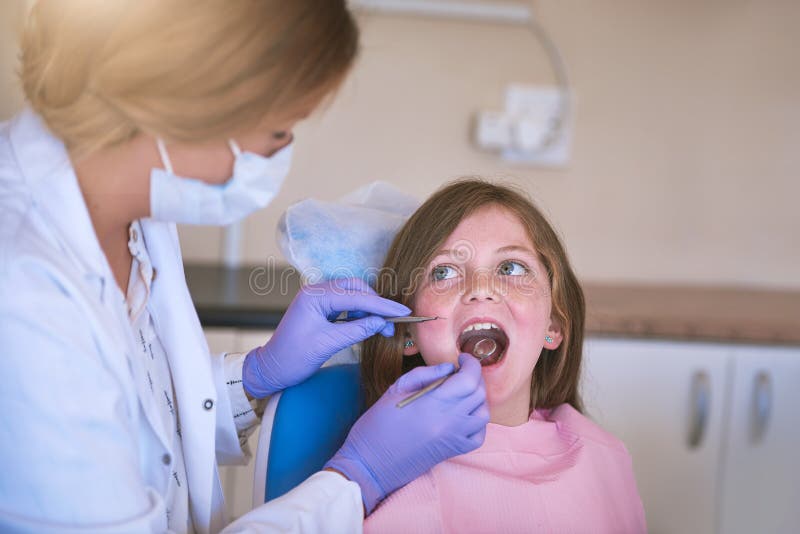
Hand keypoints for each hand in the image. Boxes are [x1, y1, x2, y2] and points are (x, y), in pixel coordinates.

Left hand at [242, 278, 409, 397]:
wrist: (271, 369)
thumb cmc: (294, 358)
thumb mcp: (328, 344)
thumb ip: (357, 331)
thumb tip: (383, 324)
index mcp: (315, 296)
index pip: (356, 297)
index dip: (382, 306)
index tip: (402, 313)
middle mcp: (316, 291)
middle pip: (356, 288)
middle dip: (376, 304)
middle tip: (393, 321)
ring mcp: (317, 298)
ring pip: (352, 294)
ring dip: (368, 308)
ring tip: (383, 328)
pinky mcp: (320, 308)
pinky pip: (345, 304)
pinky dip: (359, 312)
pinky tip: (367, 325)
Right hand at [324, 354, 488, 513]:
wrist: (370, 464)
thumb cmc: (377, 425)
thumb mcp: (395, 390)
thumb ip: (424, 375)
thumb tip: (448, 368)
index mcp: (434, 403)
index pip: (469, 379)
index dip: (471, 364)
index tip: (462, 358)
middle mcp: (449, 421)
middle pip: (479, 394)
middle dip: (474, 377)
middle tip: (460, 372)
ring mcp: (454, 438)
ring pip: (483, 414)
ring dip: (478, 398)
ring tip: (463, 391)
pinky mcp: (453, 451)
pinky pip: (478, 435)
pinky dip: (477, 422)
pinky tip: (464, 413)